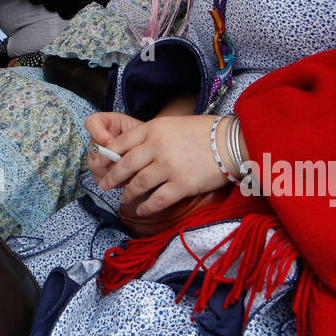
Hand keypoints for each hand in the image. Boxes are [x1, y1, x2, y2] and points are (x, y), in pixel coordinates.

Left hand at [87, 113, 224, 216]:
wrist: (232, 142)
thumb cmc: (205, 132)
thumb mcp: (173, 124)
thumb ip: (153, 136)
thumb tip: (134, 152)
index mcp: (154, 128)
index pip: (121, 143)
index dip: (109, 156)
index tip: (103, 164)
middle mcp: (157, 146)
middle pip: (124, 165)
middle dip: (112, 177)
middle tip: (104, 185)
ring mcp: (168, 166)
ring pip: (138, 184)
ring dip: (128, 194)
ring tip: (123, 200)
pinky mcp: (181, 185)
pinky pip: (157, 200)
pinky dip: (146, 207)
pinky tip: (142, 211)